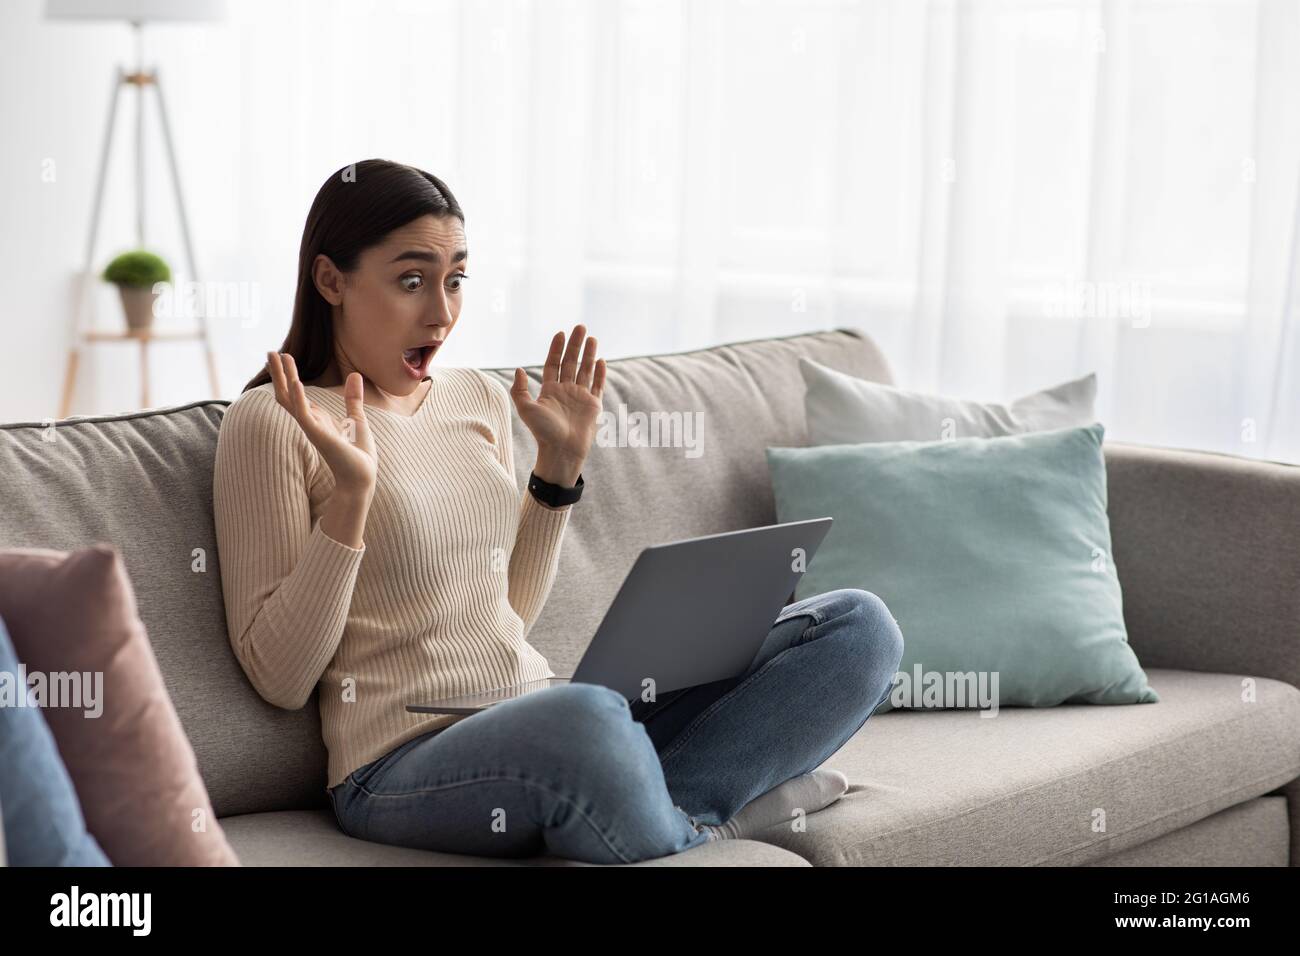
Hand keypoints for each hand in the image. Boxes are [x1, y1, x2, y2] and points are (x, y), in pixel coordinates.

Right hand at [266, 352, 377, 494]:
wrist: (363, 476)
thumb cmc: (359, 454)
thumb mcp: (357, 418)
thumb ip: (353, 398)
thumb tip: (355, 375)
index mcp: (317, 418)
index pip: (296, 394)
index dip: (289, 375)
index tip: (283, 356)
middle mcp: (310, 422)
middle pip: (287, 393)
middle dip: (279, 372)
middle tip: (270, 351)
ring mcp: (311, 428)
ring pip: (289, 399)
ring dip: (283, 378)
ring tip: (277, 356)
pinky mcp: (318, 435)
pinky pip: (304, 414)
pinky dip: (299, 398)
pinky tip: (295, 381)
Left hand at [510, 325, 605, 484]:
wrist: (562, 450)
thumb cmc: (543, 432)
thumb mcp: (526, 409)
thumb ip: (519, 390)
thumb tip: (518, 369)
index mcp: (550, 390)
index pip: (553, 364)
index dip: (556, 349)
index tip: (561, 333)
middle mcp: (565, 391)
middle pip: (571, 362)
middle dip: (575, 345)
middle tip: (580, 327)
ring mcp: (580, 397)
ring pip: (585, 370)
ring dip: (588, 354)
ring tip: (592, 338)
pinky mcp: (593, 405)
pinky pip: (598, 385)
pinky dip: (600, 373)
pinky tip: (601, 360)